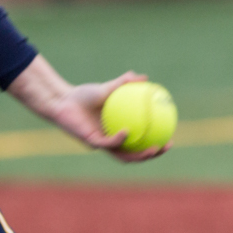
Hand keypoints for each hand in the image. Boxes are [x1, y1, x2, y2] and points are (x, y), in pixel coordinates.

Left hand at [6, 60, 168, 163]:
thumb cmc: (82, 95)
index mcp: (117, 131)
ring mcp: (101, 144)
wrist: (62, 100)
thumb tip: (144, 77)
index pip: (140, 141)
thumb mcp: (106, 88)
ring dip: (139, 155)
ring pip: (124, 155)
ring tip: (152, 147)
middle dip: (153, 154)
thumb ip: (124, 84)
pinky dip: (119, 139)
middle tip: (167, 145)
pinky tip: (127, 131)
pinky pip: (108, 143)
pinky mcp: (91, 142)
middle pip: (136, 154)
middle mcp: (111, 141)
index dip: (156, 141)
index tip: (171, 135)